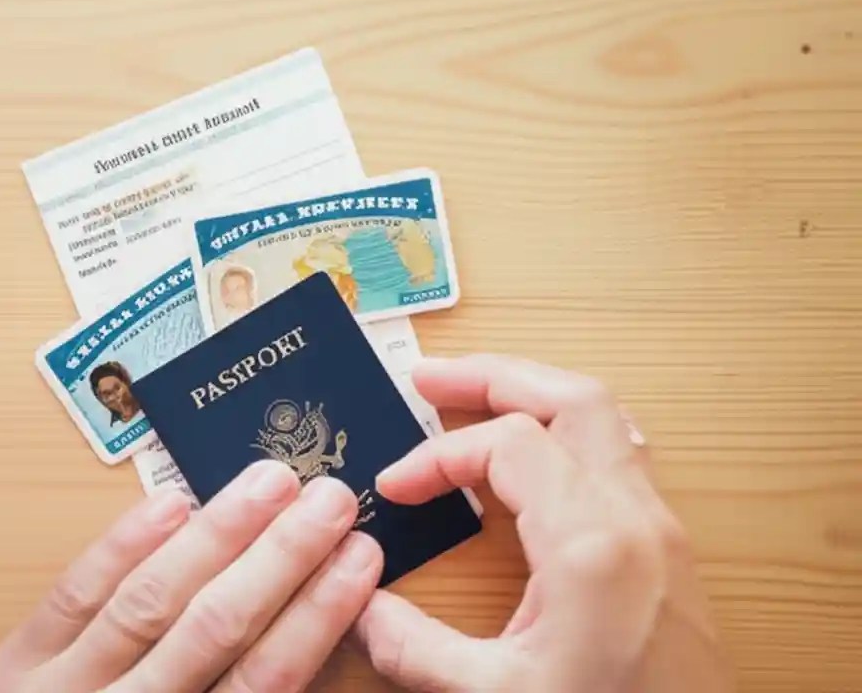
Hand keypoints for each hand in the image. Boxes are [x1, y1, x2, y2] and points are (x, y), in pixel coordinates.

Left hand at [0, 460, 383, 692]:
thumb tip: (304, 634)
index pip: (264, 680)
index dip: (316, 615)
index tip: (360, 559)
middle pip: (215, 628)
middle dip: (280, 558)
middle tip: (330, 499)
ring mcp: (61, 690)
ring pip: (151, 601)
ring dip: (217, 535)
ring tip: (270, 482)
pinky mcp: (13, 665)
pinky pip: (73, 597)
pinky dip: (122, 548)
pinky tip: (171, 504)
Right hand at [356, 354, 731, 692]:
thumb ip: (417, 649)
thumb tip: (361, 611)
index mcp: (592, 543)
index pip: (508, 444)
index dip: (439, 454)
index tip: (397, 486)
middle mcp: (635, 518)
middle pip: (569, 398)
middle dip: (493, 376)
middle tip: (429, 379)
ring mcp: (659, 528)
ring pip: (602, 418)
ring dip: (534, 393)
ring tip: (473, 397)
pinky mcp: (666, 548)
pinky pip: (617, 452)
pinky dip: (565, 430)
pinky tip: (531, 453)